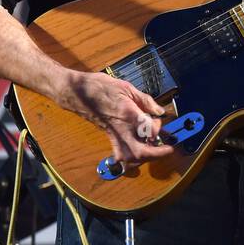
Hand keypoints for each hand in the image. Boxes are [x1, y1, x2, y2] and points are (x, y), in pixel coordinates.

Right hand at [50, 69, 175, 164]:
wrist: (76, 92)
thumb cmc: (99, 87)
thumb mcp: (126, 87)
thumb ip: (145, 100)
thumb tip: (159, 111)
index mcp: (127, 113)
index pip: (149, 130)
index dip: (159, 128)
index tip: (160, 121)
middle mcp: (121, 128)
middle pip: (140, 152)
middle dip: (156, 154)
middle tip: (167, 149)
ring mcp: (113, 134)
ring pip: (129, 157)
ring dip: (144, 157)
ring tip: (154, 149)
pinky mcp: (109, 137)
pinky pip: (120, 154)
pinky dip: (131, 157)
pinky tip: (139, 151)